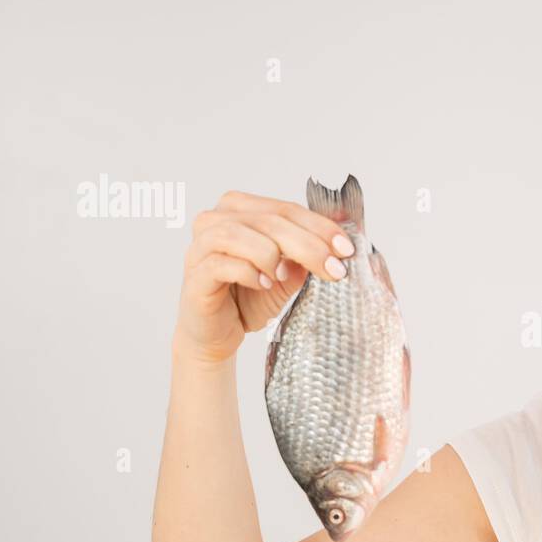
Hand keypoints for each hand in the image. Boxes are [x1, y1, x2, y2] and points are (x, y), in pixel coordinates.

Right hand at [174, 189, 356, 363]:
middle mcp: (216, 219)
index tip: (347, 249)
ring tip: (285, 276)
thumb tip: (340, 245)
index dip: (320, 227)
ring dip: (271, 254)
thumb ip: (306, 254)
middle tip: (334, 269)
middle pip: (269, 220)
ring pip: (239, 233)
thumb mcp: (289, 273)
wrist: (220, 333)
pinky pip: (221, 264)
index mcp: (241, 209)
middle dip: (308, 244)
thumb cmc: (252, 297)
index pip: (286, 209)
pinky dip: (248, 272)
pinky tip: (264, 284)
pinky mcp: (195, 273)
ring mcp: (201, 245)